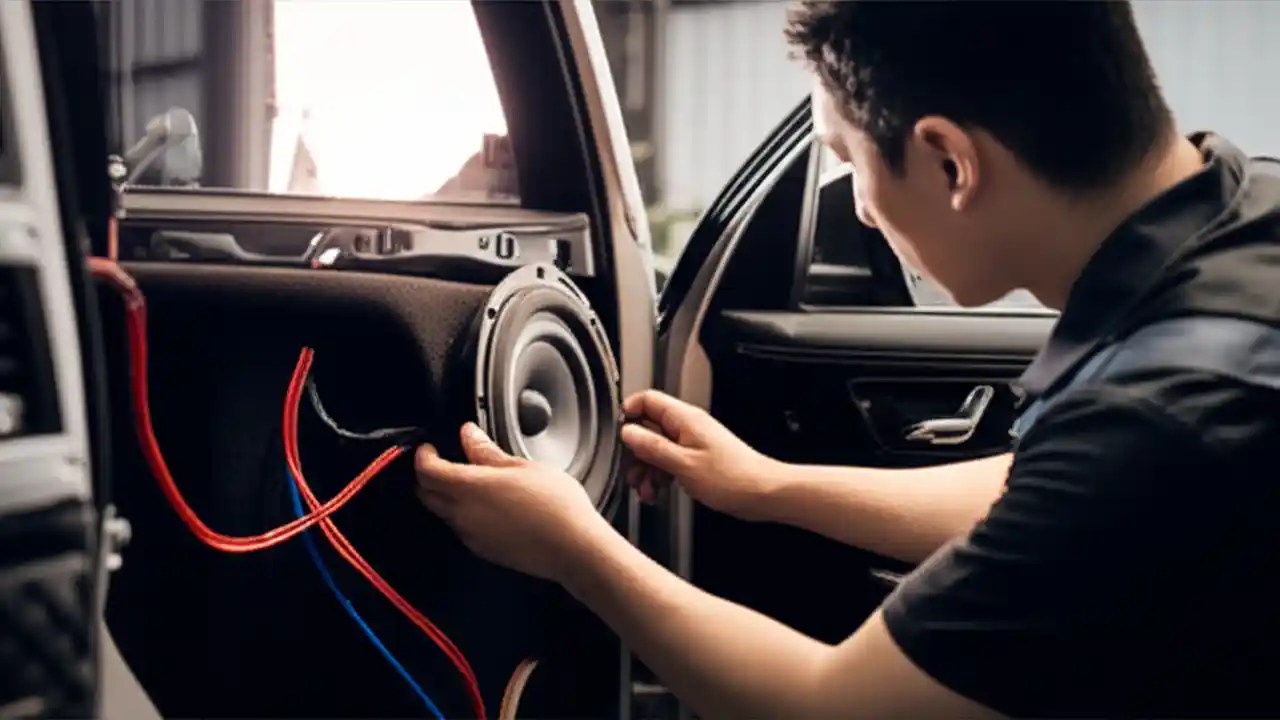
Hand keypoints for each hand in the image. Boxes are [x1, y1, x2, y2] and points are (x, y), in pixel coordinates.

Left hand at [415, 422, 610, 582]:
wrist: (573, 548)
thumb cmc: (555, 505)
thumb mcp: (522, 466)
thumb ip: (487, 451)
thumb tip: (469, 435)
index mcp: (469, 487)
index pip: (427, 470)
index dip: (423, 455)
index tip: (429, 447)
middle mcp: (462, 514)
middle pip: (426, 494)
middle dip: (427, 476)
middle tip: (441, 462)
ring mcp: (471, 535)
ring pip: (443, 513)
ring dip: (445, 496)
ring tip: (469, 482)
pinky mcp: (484, 550)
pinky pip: (461, 529)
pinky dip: (463, 514)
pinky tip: (488, 506)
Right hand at [620, 390, 784, 519]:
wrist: (763, 493)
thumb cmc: (732, 479)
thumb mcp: (683, 464)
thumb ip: (652, 447)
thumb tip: (627, 433)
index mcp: (685, 419)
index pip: (647, 399)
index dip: (628, 413)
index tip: (618, 436)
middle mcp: (688, 426)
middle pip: (648, 427)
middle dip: (636, 452)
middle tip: (633, 474)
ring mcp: (692, 442)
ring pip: (656, 448)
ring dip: (646, 469)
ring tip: (647, 491)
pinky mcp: (697, 458)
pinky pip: (669, 461)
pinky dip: (660, 476)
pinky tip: (658, 493)